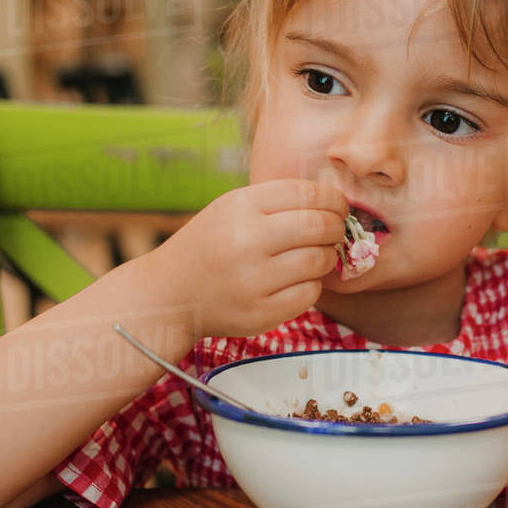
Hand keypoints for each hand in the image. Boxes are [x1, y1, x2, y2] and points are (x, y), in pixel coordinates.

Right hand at [147, 179, 347, 337]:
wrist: (169, 294)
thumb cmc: (211, 245)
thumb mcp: (232, 208)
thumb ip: (278, 202)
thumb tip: (335, 204)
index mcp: (240, 206)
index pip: (308, 194)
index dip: (334, 200)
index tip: (338, 207)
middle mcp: (246, 241)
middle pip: (320, 226)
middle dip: (336, 228)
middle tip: (334, 232)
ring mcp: (253, 280)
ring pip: (319, 261)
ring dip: (326, 257)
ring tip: (315, 256)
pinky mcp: (260, 313)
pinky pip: (310, 293)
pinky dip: (312, 285)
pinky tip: (296, 280)